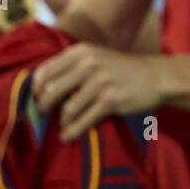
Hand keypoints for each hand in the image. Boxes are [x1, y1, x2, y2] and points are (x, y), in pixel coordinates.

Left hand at [32, 43, 161, 141]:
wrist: (156, 77)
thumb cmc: (119, 69)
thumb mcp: (93, 57)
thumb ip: (70, 66)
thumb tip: (40, 86)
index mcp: (79, 52)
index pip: (45, 71)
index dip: (35, 88)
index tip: (33, 99)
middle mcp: (87, 64)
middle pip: (51, 89)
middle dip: (43, 105)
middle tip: (42, 114)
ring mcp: (100, 82)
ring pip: (67, 107)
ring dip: (61, 120)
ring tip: (60, 125)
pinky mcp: (111, 100)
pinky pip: (85, 119)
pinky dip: (73, 130)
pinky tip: (68, 136)